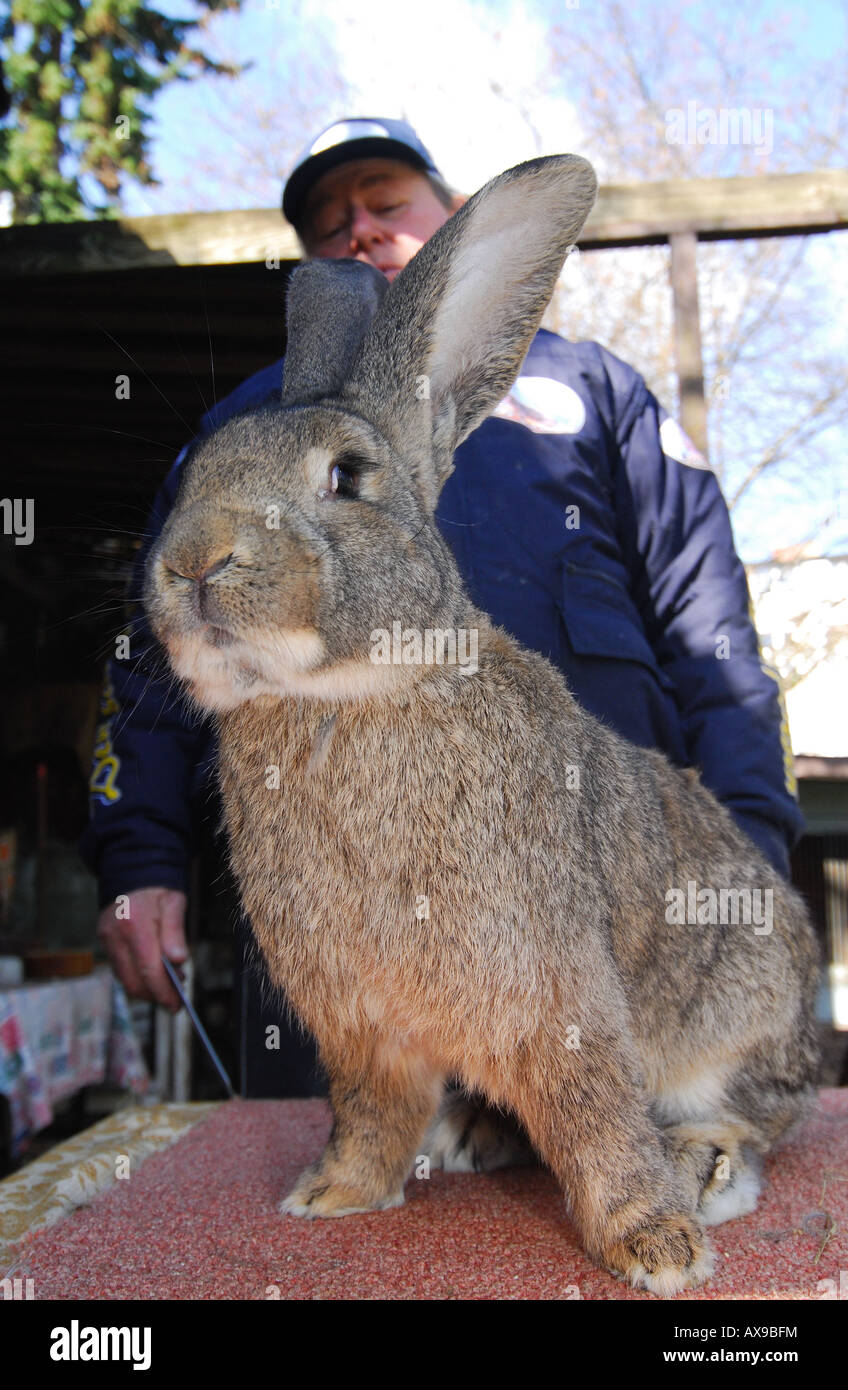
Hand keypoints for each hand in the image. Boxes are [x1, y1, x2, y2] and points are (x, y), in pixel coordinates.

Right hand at [97, 887, 187, 1010]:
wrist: (131, 868)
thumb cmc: (157, 887)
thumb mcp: (174, 902)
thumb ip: (176, 932)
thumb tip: (178, 960)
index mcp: (135, 924)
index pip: (148, 970)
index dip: (162, 992)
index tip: (177, 1005)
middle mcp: (115, 935)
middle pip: (132, 981)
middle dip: (155, 996)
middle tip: (175, 1000)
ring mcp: (106, 939)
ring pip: (124, 979)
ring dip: (146, 989)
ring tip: (170, 984)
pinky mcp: (104, 941)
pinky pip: (120, 969)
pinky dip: (137, 977)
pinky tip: (154, 973)